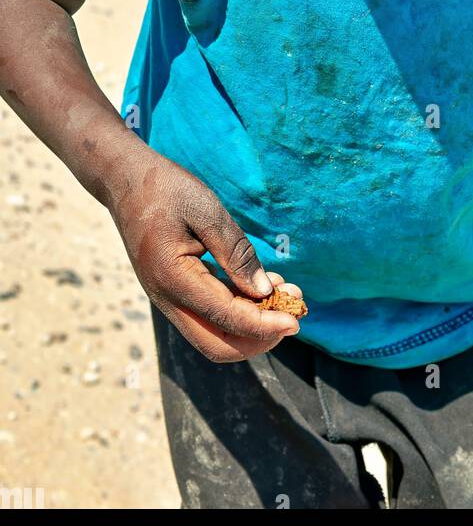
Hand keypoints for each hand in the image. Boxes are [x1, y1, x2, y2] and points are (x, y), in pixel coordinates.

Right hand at [106, 141, 303, 361]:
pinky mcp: (173, 291)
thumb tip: (264, 291)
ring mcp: (167, 299)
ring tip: (285, 294)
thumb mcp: (206, 210)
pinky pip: (207, 316)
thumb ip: (236, 252)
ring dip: (250, 325)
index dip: (264, 324)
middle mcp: (167, 299)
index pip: (227, 318)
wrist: (125, 179)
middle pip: (218, 345)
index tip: (295, 320)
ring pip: (213, 335)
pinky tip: (262, 288)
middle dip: (259, 337)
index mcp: (174, 279)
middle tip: (292, 313)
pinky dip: (237, 311)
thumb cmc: (166, 188)